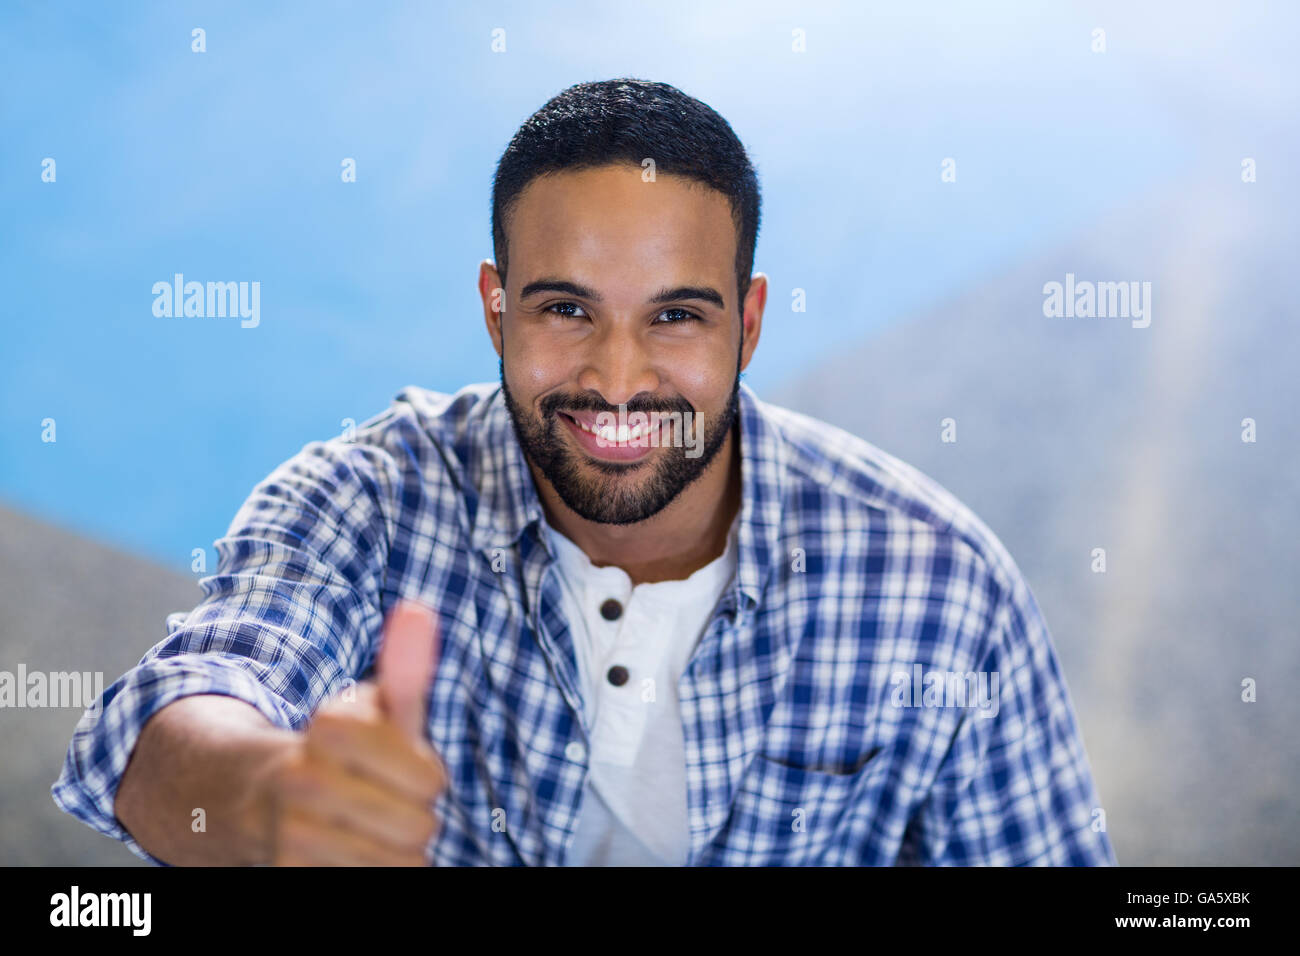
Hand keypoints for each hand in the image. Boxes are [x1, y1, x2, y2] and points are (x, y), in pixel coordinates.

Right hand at [269, 601, 446, 864]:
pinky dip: (368, 875)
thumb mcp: (369, 709)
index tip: (399, 767)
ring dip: (394, 854)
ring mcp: (291, 832)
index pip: (429, 780)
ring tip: (366, 830)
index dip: (423, 777)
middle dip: (414, 818)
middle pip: (420, 827)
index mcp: (332, 727)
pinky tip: (346, 856)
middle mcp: (302, 777)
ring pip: (399, 865)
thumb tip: (417, 610)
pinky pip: (368, 887)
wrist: (243, 798)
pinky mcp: (288, 875)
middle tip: (383, 802)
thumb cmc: (334, 752)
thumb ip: (403, 671)